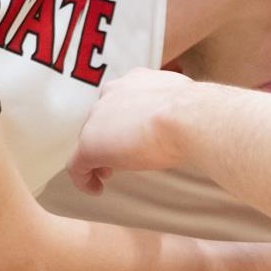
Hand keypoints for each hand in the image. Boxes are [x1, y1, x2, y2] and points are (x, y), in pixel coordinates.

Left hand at [68, 68, 197, 193]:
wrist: (184, 117)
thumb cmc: (194, 111)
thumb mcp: (184, 100)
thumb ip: (175, 105)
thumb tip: (192, 113)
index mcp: (134, 80)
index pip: (120, 100)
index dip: (122, 121)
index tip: (131, 136)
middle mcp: (111, 93)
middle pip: (101, 118)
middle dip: (108, 138)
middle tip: (118, 159)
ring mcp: (96, 118)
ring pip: (89, 139)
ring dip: (97, 157)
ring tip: (106, 176)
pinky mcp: (89, 144)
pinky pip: (77, 165)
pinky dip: (83, 179)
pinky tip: (95, 190)